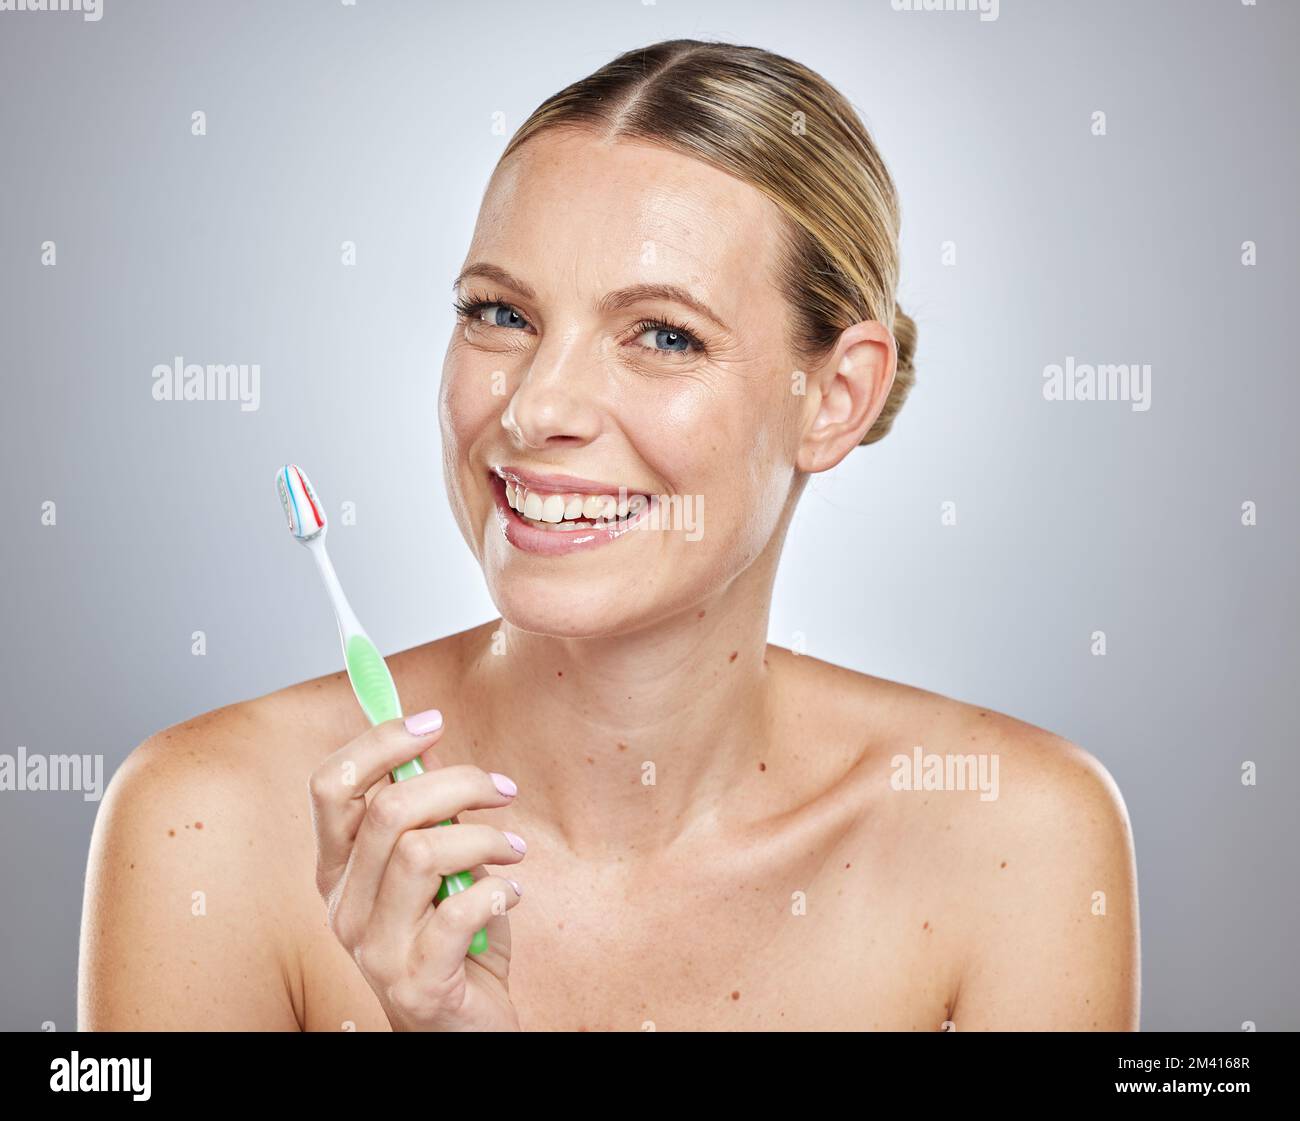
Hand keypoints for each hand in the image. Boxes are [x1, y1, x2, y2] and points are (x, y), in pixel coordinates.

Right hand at [308, 711, 524, 1030]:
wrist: (462, 1028)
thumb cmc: (452, 937)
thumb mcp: (434, 867)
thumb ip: (427, 816)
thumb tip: (432, 747)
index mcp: (338, 869)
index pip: (330, 785)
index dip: (380, 742)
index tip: (433, 722)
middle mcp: (342, 906)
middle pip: (387, 809)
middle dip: (459, 783)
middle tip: (502, 790)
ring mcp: (372, 948)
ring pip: (422, 852)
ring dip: (484, 837)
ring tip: (512, 851)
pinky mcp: (415, 982)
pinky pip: (459, 910)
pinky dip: (497, 889)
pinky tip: (509, 893)